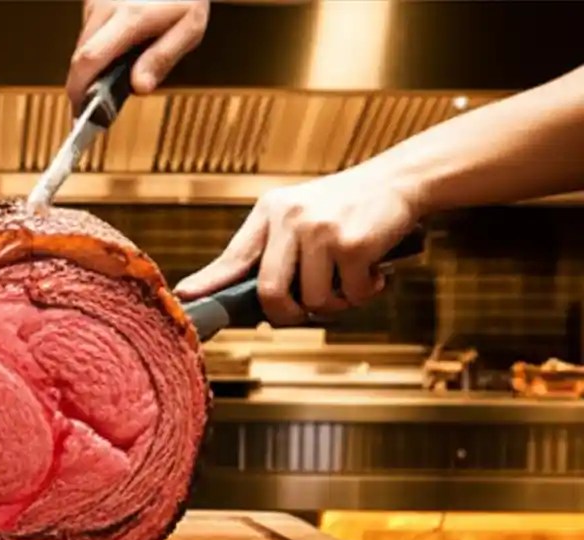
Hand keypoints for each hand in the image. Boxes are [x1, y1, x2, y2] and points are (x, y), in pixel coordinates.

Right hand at [66, 0, 208, 112]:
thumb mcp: (189, 27)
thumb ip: (163, 58)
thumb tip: (139, 88)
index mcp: (132, 17)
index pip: (90, 59)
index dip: (79, 88)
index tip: (81, 111)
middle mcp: (107, 6)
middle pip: (79, 56)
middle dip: (82, 84)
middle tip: (91, 106)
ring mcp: (97, 0)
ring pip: (82, 45)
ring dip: (92, 65)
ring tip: (114, 73)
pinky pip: (88, 31)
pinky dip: (96, 47)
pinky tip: (116, 49)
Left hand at [171, 167, 420, 325]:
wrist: (399, 179)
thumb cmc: (347, 208)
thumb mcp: (300, 215)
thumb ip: (276, 251)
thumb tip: (255, 302)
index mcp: (270, 212)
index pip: (233, 256)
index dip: (209, 282)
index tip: (185, 296)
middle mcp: (290, 219)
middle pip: (270, 292)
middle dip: (286, 315)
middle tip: (303, 313)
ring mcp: (321, 231)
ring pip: (314, 301)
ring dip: (335, 304)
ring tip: (349, 281)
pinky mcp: (353, 244)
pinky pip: (349, 295)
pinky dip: (364, 294)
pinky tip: (373, 272)